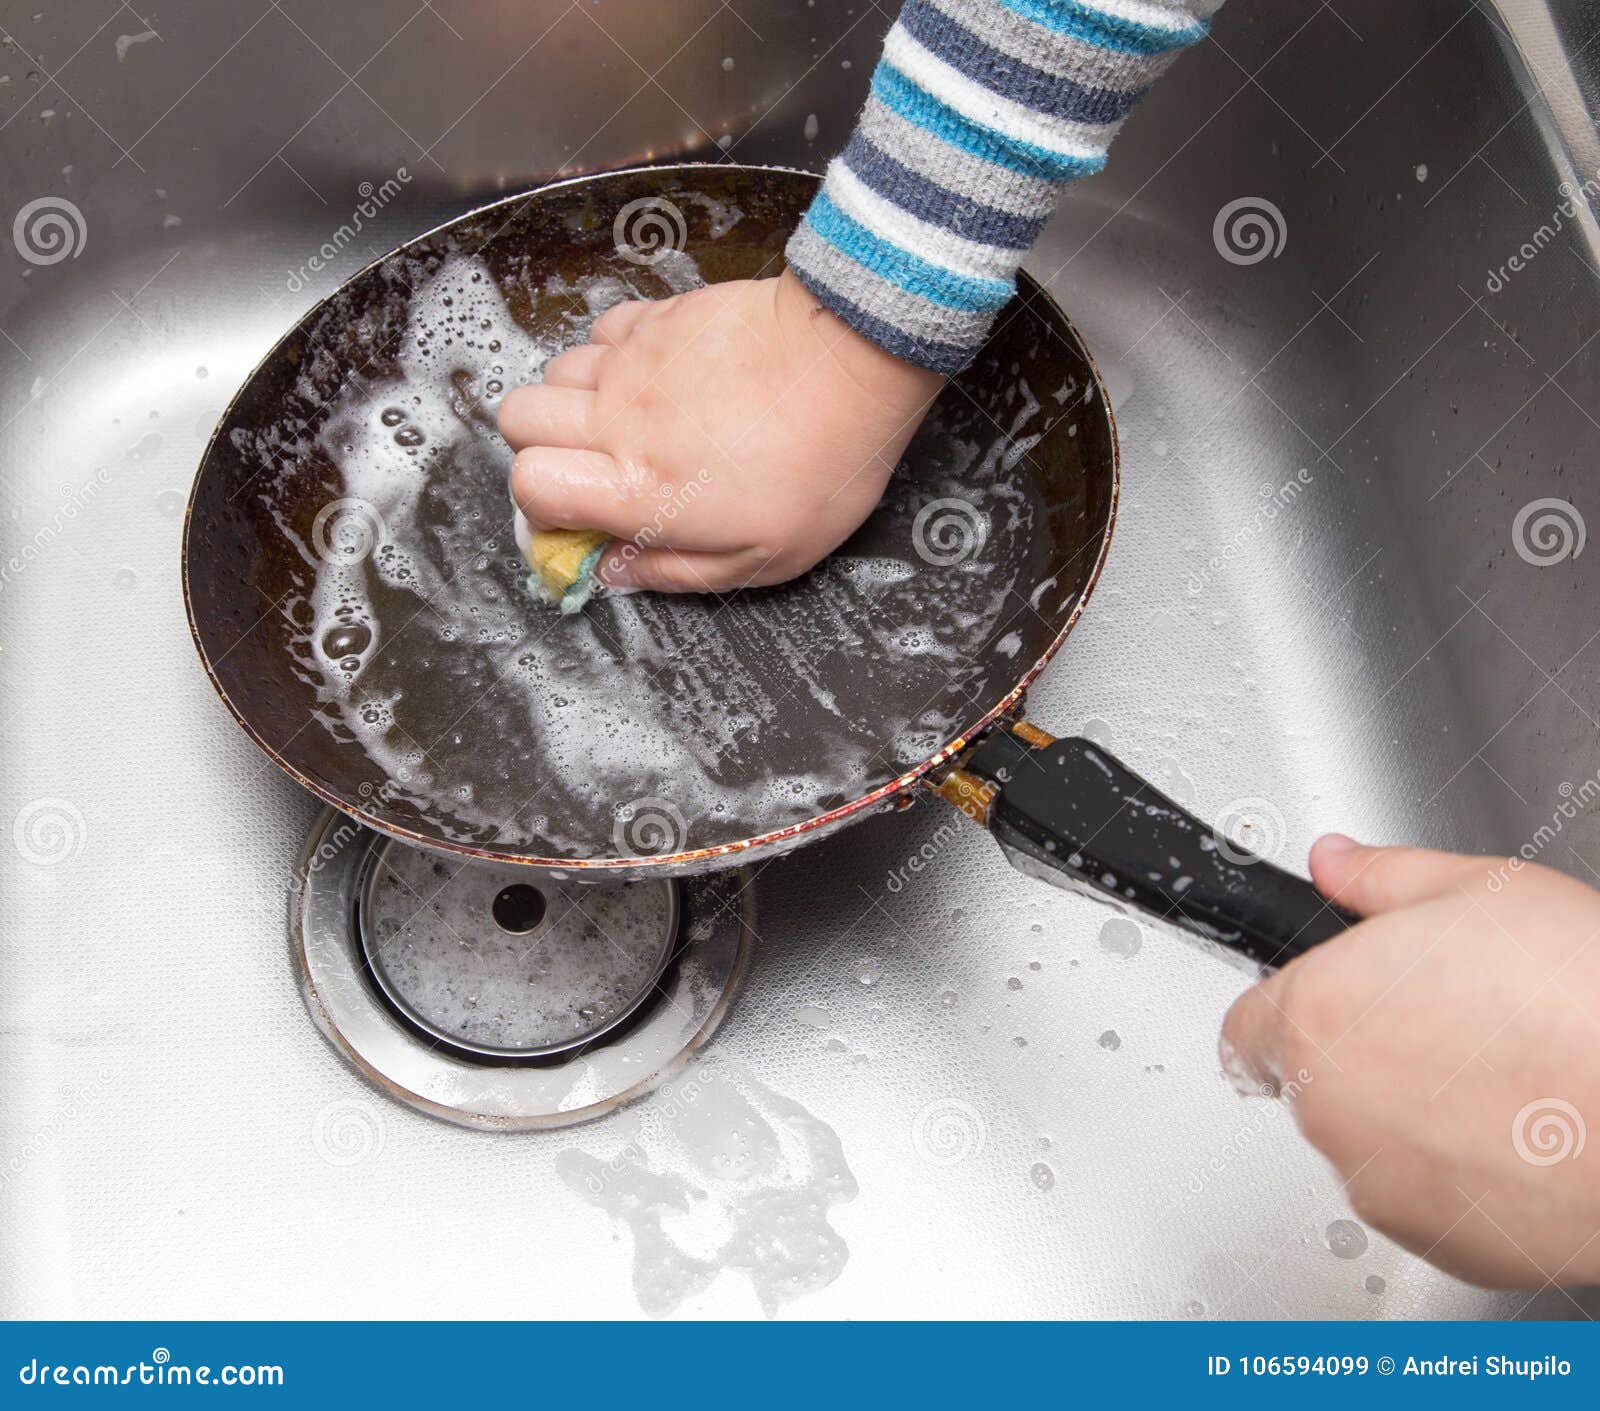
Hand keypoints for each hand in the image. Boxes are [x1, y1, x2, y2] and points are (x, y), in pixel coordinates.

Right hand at [499, 268, 943, 592]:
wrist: (853, 361)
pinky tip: (655, 377)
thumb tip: (616, 571)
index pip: (528, 487)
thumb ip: (677, 570)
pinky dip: (613, 354)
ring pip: (555, 371)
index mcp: (637, 488)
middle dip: (540, 447)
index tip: (580, 518)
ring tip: (628, 421)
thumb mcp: (763, 558)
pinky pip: (602, 331)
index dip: (540, 508)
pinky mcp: (660, 317)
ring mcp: (635, 361)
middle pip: (515, 419)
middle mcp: (618, 419)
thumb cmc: (822, 465)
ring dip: (576, 400)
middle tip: (594, 466)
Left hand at [1222, 835, 1599, 1288]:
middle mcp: (1330, 1108)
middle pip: (1310, 1084)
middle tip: (1447, 1026)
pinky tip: (1519, 1133)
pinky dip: (1459, 1175)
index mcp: (1317, 1015)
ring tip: (1498, 1077)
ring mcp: (1381, 1183)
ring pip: (1368, 1145)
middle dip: (1362, 1056)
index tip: (1331, 1004)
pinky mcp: (1439, 1244)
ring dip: (1409, 1117)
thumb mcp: (1480, 889)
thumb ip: (1380, 878)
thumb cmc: (1585, 999)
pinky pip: (1425, 1200)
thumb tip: (1334, 863)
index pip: (1245, 1028)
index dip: (1287, 1010)